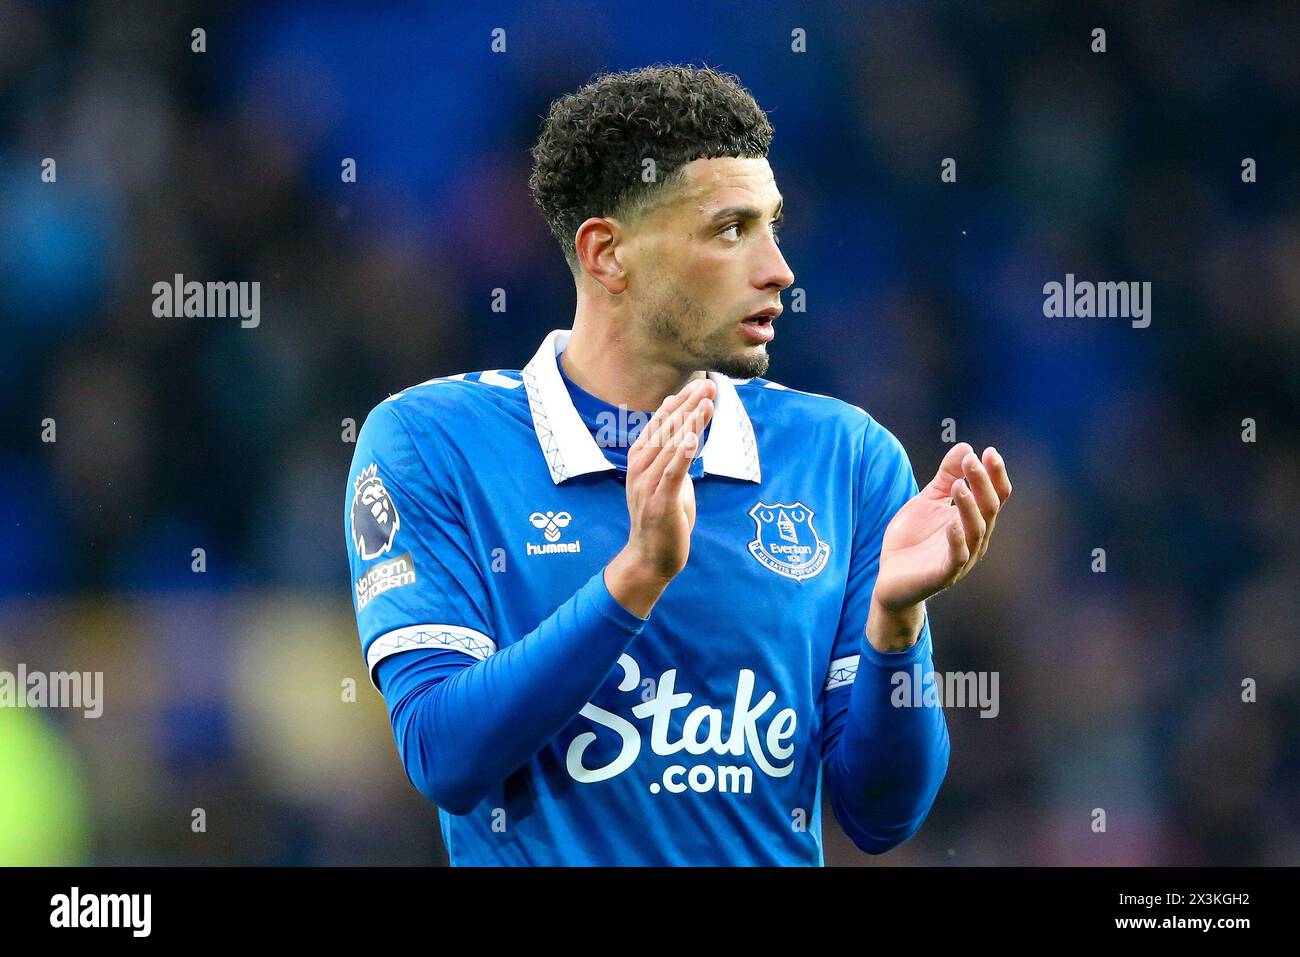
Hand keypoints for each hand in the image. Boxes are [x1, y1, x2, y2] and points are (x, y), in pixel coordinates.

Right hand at [605, 378, 716, 615]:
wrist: (650, 557)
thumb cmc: (662, 516)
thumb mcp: (668, 478)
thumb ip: (672, 453)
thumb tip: (683, 425)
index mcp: (640, 459)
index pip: (661, 423)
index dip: (681, 402)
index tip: (701, 384)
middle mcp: (640, 467)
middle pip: (666, 429)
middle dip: (689, 405)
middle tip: (709, 385)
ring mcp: (647, 485)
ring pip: (669, 447)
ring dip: (689, 423)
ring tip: (706, 402)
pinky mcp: (659, 503)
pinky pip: (672, 474)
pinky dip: (681, 455)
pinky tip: (691, 438)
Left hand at [868, 443, 1011, 649]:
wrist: (890, 580)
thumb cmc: (912, 540)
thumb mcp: (927, 502)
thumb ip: (945, 477)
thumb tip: (966, 447)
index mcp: (972, 520)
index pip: (994, 495)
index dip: (994, 474)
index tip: (989, 450)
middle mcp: (974, 539)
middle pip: (989, 509)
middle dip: (982, 483)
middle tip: (972, 460)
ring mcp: (961, 558)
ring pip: (976, 531)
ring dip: (970, 507)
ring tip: (960, 485)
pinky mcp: (943, 575)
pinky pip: (957, 558)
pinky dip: (957, 541)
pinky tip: (952, 524)